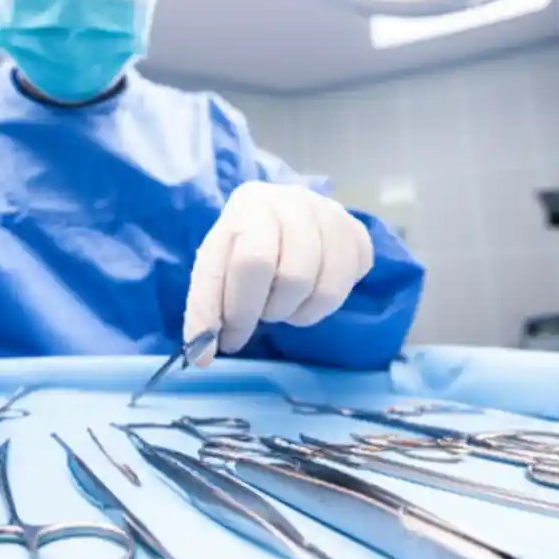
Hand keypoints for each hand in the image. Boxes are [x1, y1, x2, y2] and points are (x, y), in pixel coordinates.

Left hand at [183, 182, 373, 364]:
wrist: (278, 217)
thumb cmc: (241, 246)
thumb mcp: (215, 268)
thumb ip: (206, 307)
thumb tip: (201, 358)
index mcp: (251, 204)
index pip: (250, 263)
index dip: (240, 311)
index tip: (227, 344)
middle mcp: (295, 201)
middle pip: (294, 276)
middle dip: (272, 310)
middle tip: (262, 313)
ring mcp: (331, 214)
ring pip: (326, 287)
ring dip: (300, 312)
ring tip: (285, 305)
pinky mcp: (356, 231)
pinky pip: (352, 281)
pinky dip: (328, 303)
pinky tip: (310, 293)